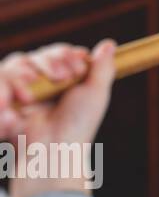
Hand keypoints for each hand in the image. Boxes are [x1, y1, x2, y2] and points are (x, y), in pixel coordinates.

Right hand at [2, 40, 115, 196]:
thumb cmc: (78, 125)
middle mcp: (41, 82)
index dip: (65, 56)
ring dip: (21, 76)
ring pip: (14, 65)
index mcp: (63, 79)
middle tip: (59, 80)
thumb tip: (109, 44)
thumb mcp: (95, 94)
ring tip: (29, 98)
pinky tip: (12, 104)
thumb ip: (102, 68)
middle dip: (48, 63)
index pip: (59, 52)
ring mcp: (20, 91)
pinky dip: (3, 90)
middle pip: (36, 55)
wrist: (52, 152)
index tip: (75, 72)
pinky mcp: (4, 101)